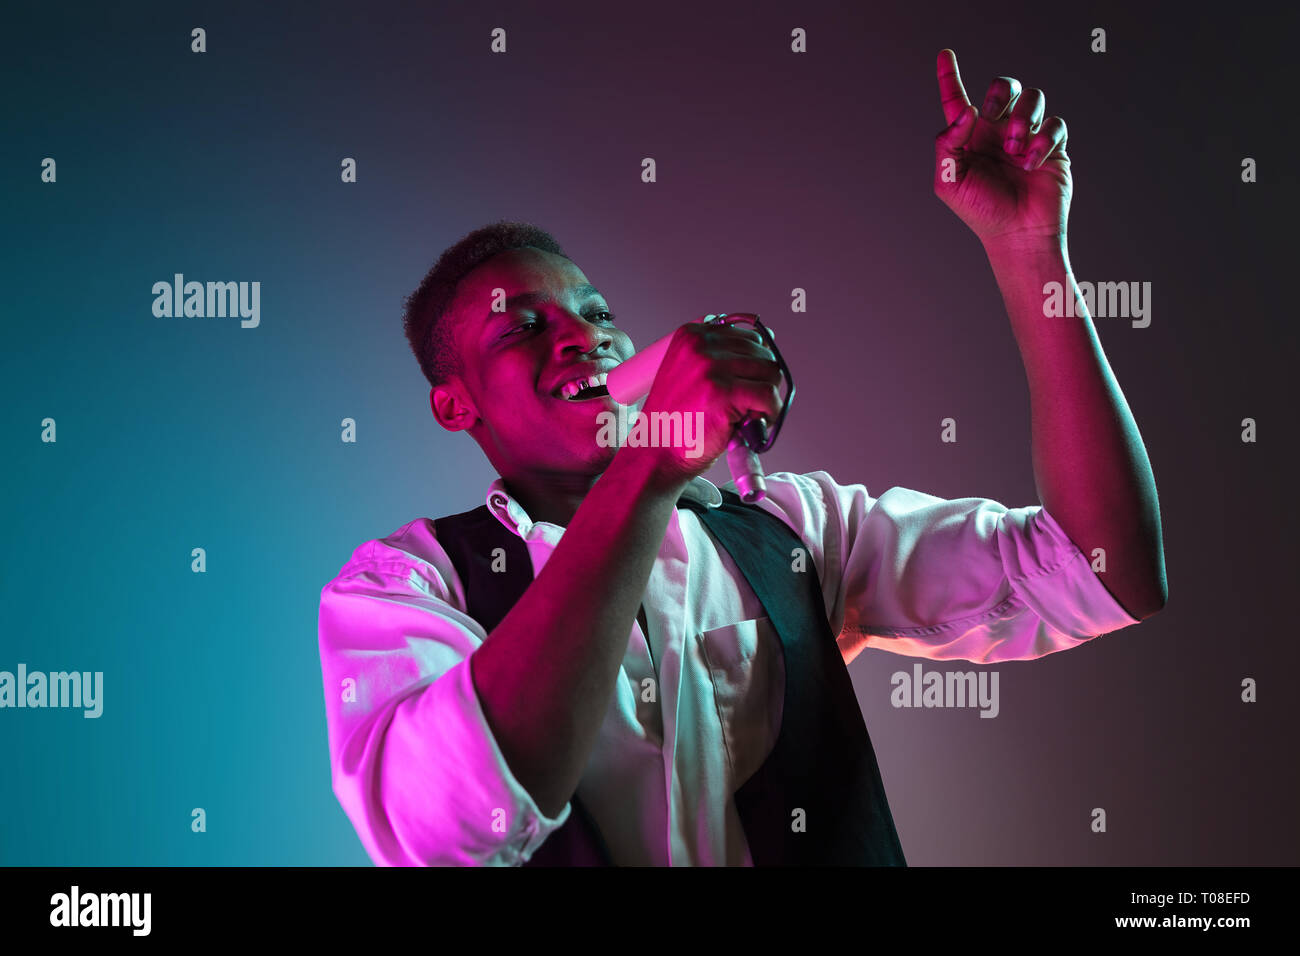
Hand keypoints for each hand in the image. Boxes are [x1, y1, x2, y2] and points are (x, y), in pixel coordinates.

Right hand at [622, 321, 782, 486]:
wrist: (656, 452)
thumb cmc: (677, 419)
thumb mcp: (691, 372)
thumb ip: (722, 356)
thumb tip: (766, 340)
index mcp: (692, 335)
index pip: (750, 337)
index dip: (754, 366)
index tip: (741, 386)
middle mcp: (701, 345)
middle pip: (764, 354)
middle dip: (762, 382)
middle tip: (745, 406)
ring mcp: (712, 368)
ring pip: (770, 373)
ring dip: (766, 399)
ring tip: (745, 416)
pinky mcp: (724, 393)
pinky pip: (768, 396)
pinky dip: (769, 414)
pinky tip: (750, 426)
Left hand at [933, 49, 1071, 248]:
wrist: (1017, 234)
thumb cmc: (981, 212)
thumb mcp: (949, 182)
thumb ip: (947, 144)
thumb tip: (966, 112)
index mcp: (970, 137)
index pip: (958, 99)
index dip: (948, 76)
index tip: (944, 55)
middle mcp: (998, 131)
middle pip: (1003, 86)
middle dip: (998, 93)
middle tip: (991, 117)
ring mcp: (1028, 135)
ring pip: (1032, 96)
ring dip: (1022, 119)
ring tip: (1014, 151)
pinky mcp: (1053, 145)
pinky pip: (1054, 122)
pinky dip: (1043, 139)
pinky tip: (1031, 164)